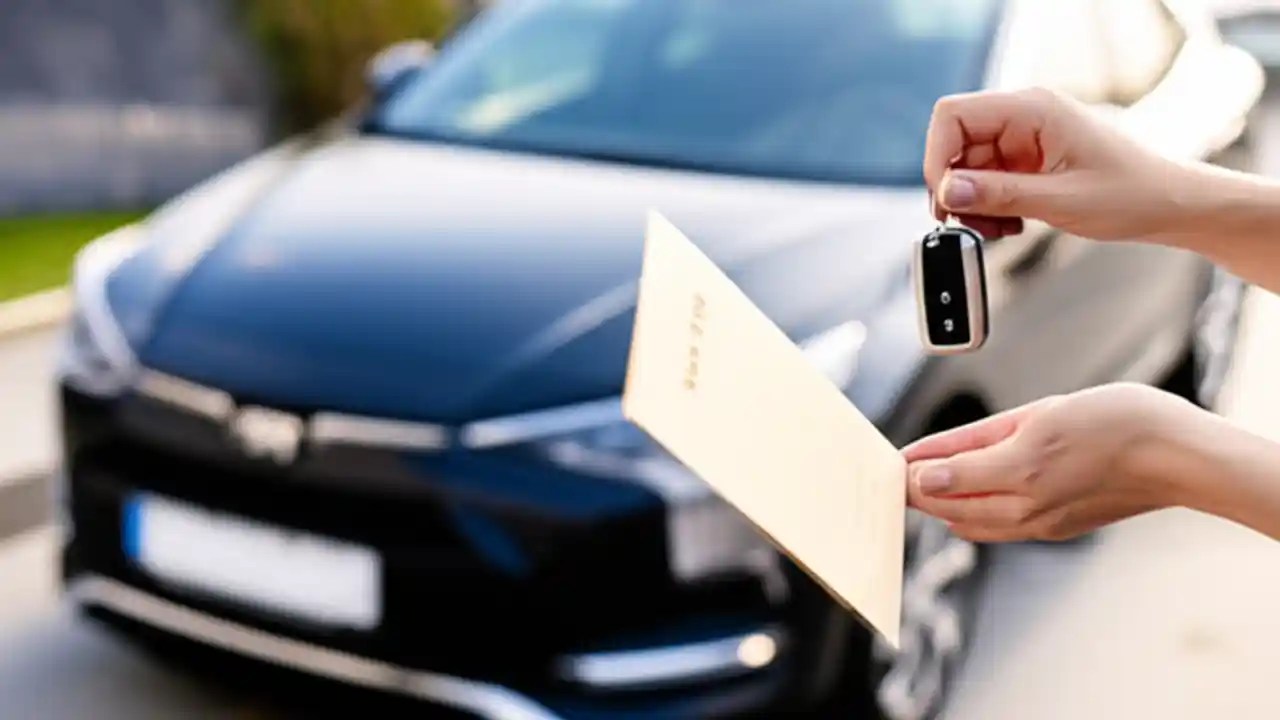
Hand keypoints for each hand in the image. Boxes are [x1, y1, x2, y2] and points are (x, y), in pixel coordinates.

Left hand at [904, 383, 1194, 541]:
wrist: (1174, 454)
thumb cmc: (1111, 421)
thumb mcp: (1034, 415)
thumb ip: (972, 442)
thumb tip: (922, 462)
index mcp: (1016, 472)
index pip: (937, 481)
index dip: (904, 473)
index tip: (884, 463)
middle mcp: (1024, 508)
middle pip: (945, 508)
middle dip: (915, 492)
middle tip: (892, 473)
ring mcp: (1040, 525)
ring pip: (968, 524)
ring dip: (941, 507)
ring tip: (921, 483)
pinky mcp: (1054, 531)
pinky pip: (996, 529)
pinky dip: (971, 515)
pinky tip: (965, 494)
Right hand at [924, 87, 1185, 241]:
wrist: (1168, 205)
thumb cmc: (1132, 194)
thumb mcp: (1060, 200)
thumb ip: (998, 195)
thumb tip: (948, 192)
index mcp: (1032, 109)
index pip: (952, 115)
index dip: (937, 157)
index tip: (946, 198)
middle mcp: (1023, 116)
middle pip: (955, 145)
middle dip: (957, 189)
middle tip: (973, 223)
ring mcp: (1023, 138)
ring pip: (967, 168)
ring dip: (974, 204)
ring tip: (1001, 228)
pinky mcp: (1026, 160)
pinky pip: (986, 180)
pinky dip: (989, 206)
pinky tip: (1011, 223)